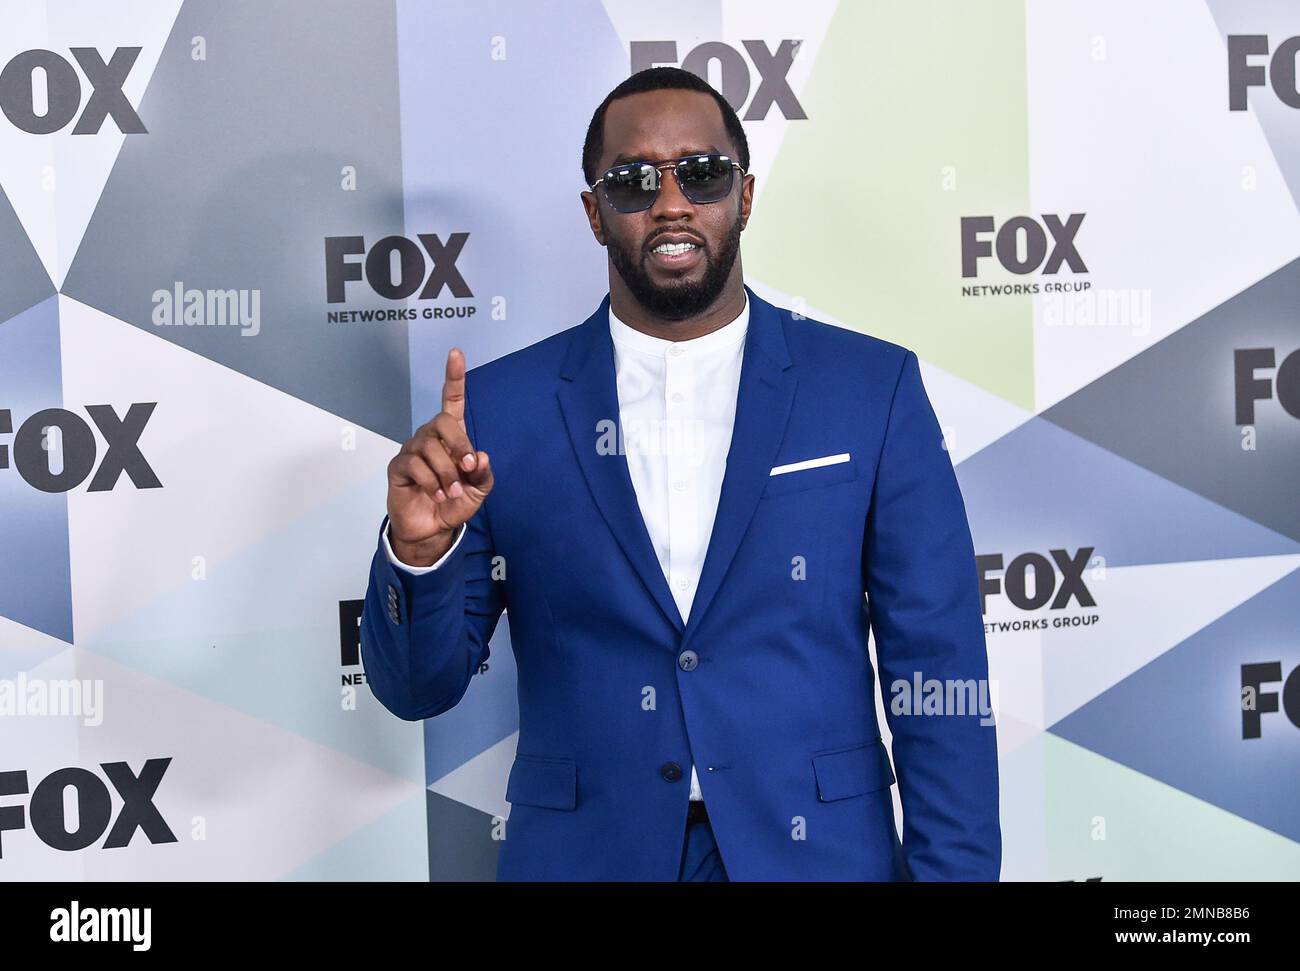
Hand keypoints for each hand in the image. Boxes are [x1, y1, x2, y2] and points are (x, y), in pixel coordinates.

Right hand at [386, 348, 493, 565]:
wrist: (432, 529)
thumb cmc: (454, 503)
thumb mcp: (478, 490)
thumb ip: (483, 473)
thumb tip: (480, 455)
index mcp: (452, 437)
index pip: (451, 401)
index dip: (454, 377)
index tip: (456, 353)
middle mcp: (430, 437)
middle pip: (442, 422)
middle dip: (459, 445)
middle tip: (467, 469)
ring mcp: (412, 450)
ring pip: (430, 448)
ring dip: (446, 473)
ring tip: (450, 492)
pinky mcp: (399, 466)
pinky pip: (415, 465)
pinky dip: (430, 482)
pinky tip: (436, 494)